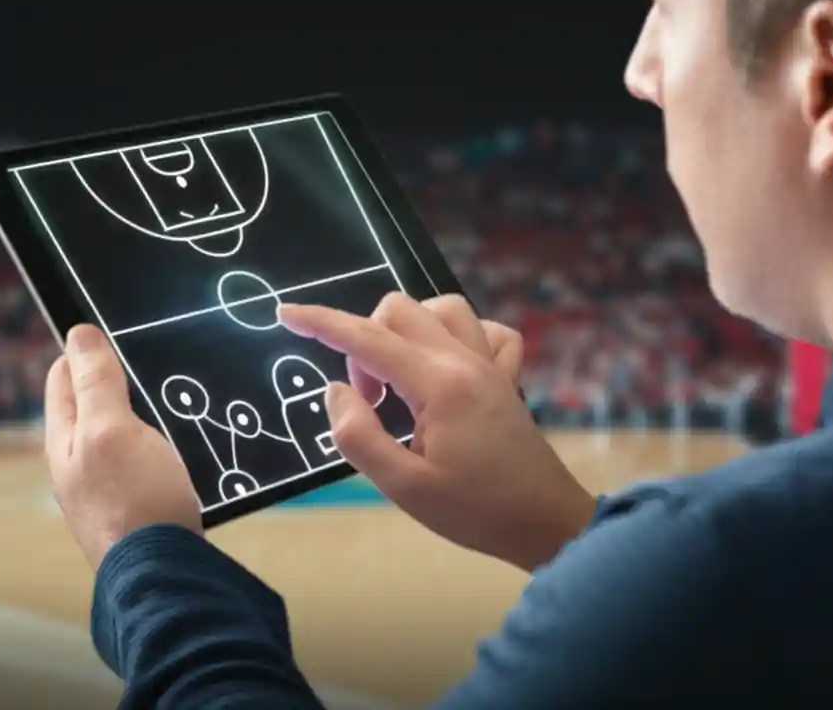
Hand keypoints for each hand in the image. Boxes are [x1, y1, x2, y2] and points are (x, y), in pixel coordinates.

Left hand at [44, 323, 202, 572]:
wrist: (163, 575)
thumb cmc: (134, 501)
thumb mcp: (112, 430)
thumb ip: (95, 382)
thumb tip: (77, 333)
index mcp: (64, 440)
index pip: (64, 376)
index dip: (87, 350)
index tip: (119, 332)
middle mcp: (78, 465)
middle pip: (92, 406)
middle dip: (114, 381)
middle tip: (148, 361)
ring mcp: (106, 489)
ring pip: (121, 435)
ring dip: (141, 415)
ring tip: (170, 399)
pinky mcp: (137, 507)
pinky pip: (143, 462)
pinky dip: (157, 445)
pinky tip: (181, 446)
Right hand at [278, 293, 594, 571]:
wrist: (546, 523)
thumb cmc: (475, 511)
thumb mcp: (404, 486)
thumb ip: (359, 435)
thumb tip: (337, 392)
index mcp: (438, 384)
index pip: (366, 338)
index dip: (321, 322)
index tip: (286, 314)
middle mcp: (465, 360)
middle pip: (400, 311)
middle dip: (365, 344)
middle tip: (370, 402)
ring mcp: (491, 363)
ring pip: (440, 309)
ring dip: (407, 332)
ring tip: (400, 381)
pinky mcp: (507, 375)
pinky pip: (484, 330)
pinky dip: (457, 338)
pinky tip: (447, 371)